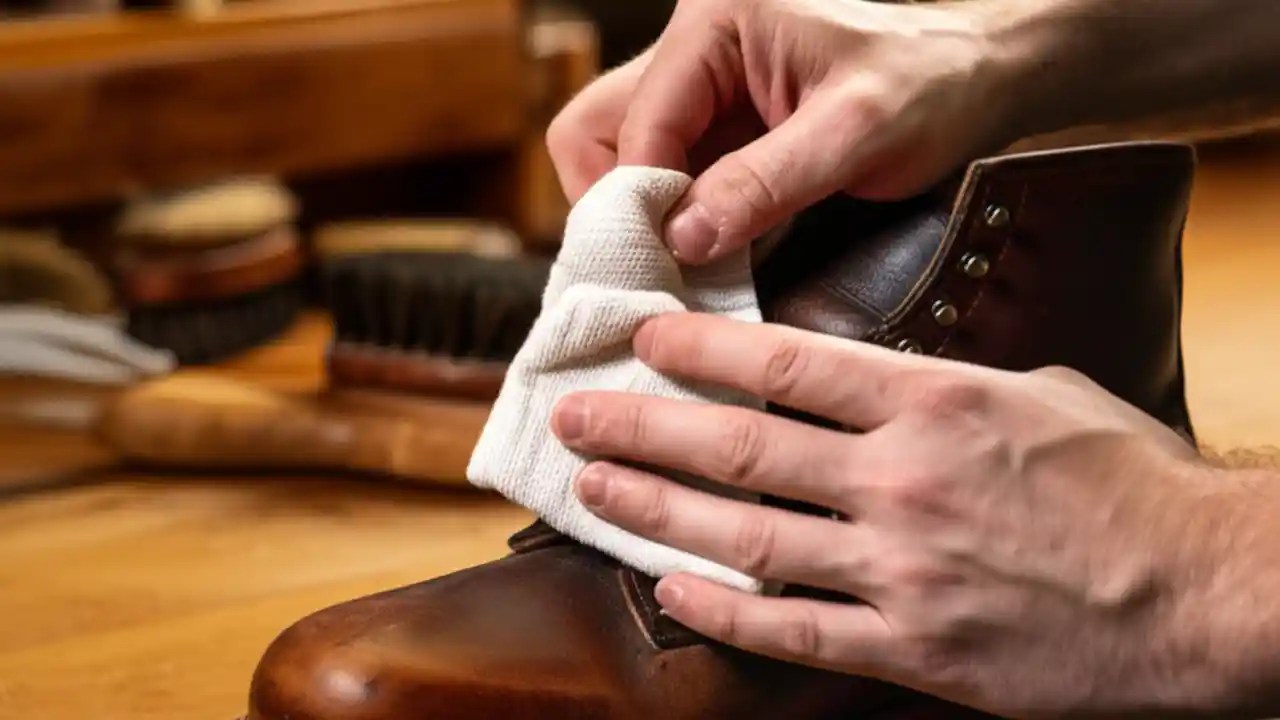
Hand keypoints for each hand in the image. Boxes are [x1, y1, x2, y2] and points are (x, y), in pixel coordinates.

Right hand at [548, 0, 1025, 263]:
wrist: (979, 78)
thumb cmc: (932, 85)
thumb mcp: (856, 135)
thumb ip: (764, 184)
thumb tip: (679, 241)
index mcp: (715, 22)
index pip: (631, 122)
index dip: (636, 201)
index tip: (662, 269)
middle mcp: (694, 47)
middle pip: (597, 129)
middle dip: (616, 205)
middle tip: (654, 267)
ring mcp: (701, 88)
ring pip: (623, 156)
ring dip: (645, 218)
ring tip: (682, 270)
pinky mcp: (719, 126)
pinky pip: (669, 176)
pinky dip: (677, 221)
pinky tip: (707, 255)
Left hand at [548, 313, 1265, 716]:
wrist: (1205, 591)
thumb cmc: (1130, 483)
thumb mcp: (1041, 395)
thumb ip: (944, 385)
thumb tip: (871, 380)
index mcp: (935, 404)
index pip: (788, 363)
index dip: (703, 347)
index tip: (646, 336)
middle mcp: (903, 481)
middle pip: (741, 447)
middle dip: (644, 428)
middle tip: (577, 416)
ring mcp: (901, 569)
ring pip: (747, 535)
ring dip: (654, 510)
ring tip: (591, 489)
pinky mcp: (914, 646)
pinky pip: (793, 628)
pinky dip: (721, 609)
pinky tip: (667, 586)